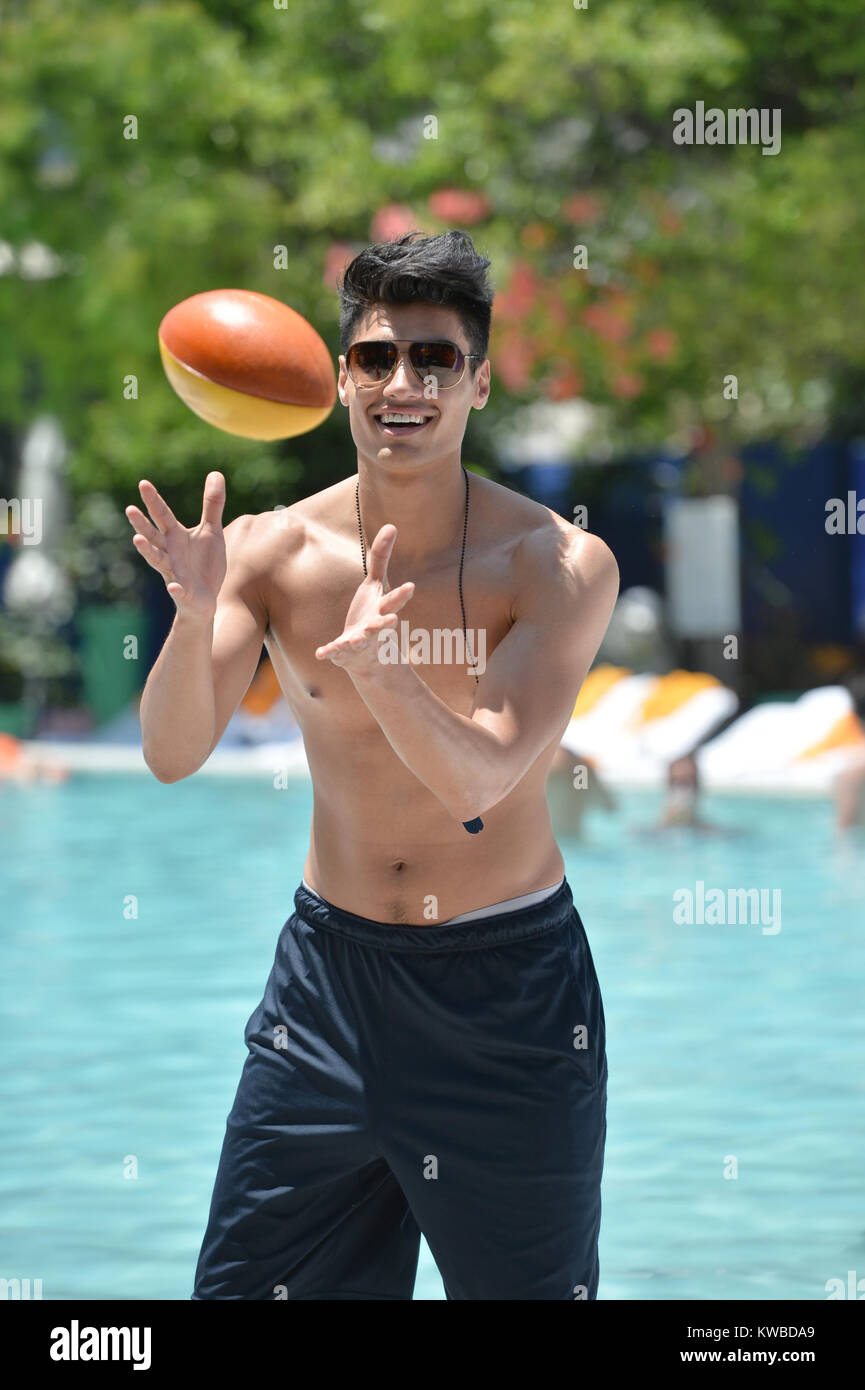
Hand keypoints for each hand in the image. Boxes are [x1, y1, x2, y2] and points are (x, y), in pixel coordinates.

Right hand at [126, 472, 226, 620]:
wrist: (206, 598)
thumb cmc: (205, 563)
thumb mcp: (211, 531)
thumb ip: (212, 505)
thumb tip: (216, 473)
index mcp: (176, 536)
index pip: (162, 515)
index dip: (153, 500)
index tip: (143, 483)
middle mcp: (169, 553)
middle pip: (153, 536)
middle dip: (142, 524)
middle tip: (130, 509)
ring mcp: (173, 573)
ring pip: (157, 561)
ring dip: (148, 551)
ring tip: (137, 540)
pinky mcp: (183, 593)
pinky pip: (178, 591)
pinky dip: (176, 589)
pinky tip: (174, 587)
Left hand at [315, 524, 414, 674]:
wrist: (366, 655)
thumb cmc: (372, 612)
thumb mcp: (376, 584)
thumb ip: (382, 558)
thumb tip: (391, 525)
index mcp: (382, 610)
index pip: (394, 601)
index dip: (401, 595)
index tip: (410, 587)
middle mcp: (374, 627)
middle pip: (381, 624)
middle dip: (386, 623)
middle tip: (393, 622)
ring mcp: (360, 641)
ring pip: (360, 641)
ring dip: (358, 640)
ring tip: (355, 639)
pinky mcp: (343, 652)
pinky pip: (336, 652)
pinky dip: (329, 653)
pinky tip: (320, 653)